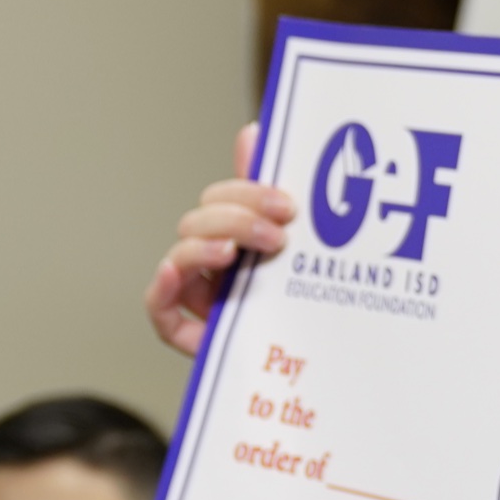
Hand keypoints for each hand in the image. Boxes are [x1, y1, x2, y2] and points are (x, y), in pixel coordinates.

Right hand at [147, 124, 297, 357]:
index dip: (244, 194)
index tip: (285, 203)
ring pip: (179, 259)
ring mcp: (206, 300)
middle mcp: (220, 268)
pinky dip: (161, 291)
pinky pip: (162, 312)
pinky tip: (172, 274)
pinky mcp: (197, 338)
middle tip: (277, 233)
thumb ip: (273, 191)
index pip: (221, 200)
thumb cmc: (317, 306)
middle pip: (198, 224)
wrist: (339, 367)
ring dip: (201, 248)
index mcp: (244, 239)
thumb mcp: (306, 245)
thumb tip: (253, 132)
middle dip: (233, 220)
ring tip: (233, 252)